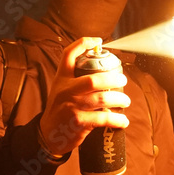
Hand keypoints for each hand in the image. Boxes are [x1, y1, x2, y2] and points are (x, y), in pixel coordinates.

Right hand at [38, 37, 130, 156]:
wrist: (48, 133)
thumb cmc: (60, 108)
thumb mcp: (61, 88)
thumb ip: (75, 77)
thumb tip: (102, 67)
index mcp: (62, 78)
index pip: (69, 55)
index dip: (83, 44)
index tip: (98, 41)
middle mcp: (66, 90)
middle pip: (93, 80)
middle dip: (114, 79)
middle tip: (123, 81)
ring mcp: (72, 107)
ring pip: (102, 99)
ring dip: (119, 99)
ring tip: (125, 100)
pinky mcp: (78, 123)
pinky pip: (103, 119)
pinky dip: (117, 119)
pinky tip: (123, 120)